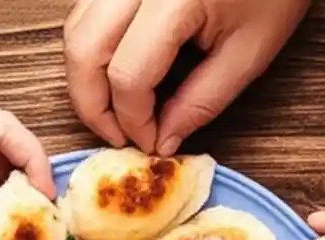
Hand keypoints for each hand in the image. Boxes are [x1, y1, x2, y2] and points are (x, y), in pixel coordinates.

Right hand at [64, 0, 309, 154]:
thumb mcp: (249, 54)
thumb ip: (202, 101)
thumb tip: (161, 138)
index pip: (127, 74)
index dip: (133, 120)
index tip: (151, 141)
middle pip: (84, 50)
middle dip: (92, 105)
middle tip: (118, 135)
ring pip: (75, 28)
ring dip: (85, 76)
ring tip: (114, 107)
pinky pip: (85, 10)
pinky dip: (90, 46)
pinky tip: (114, 68)